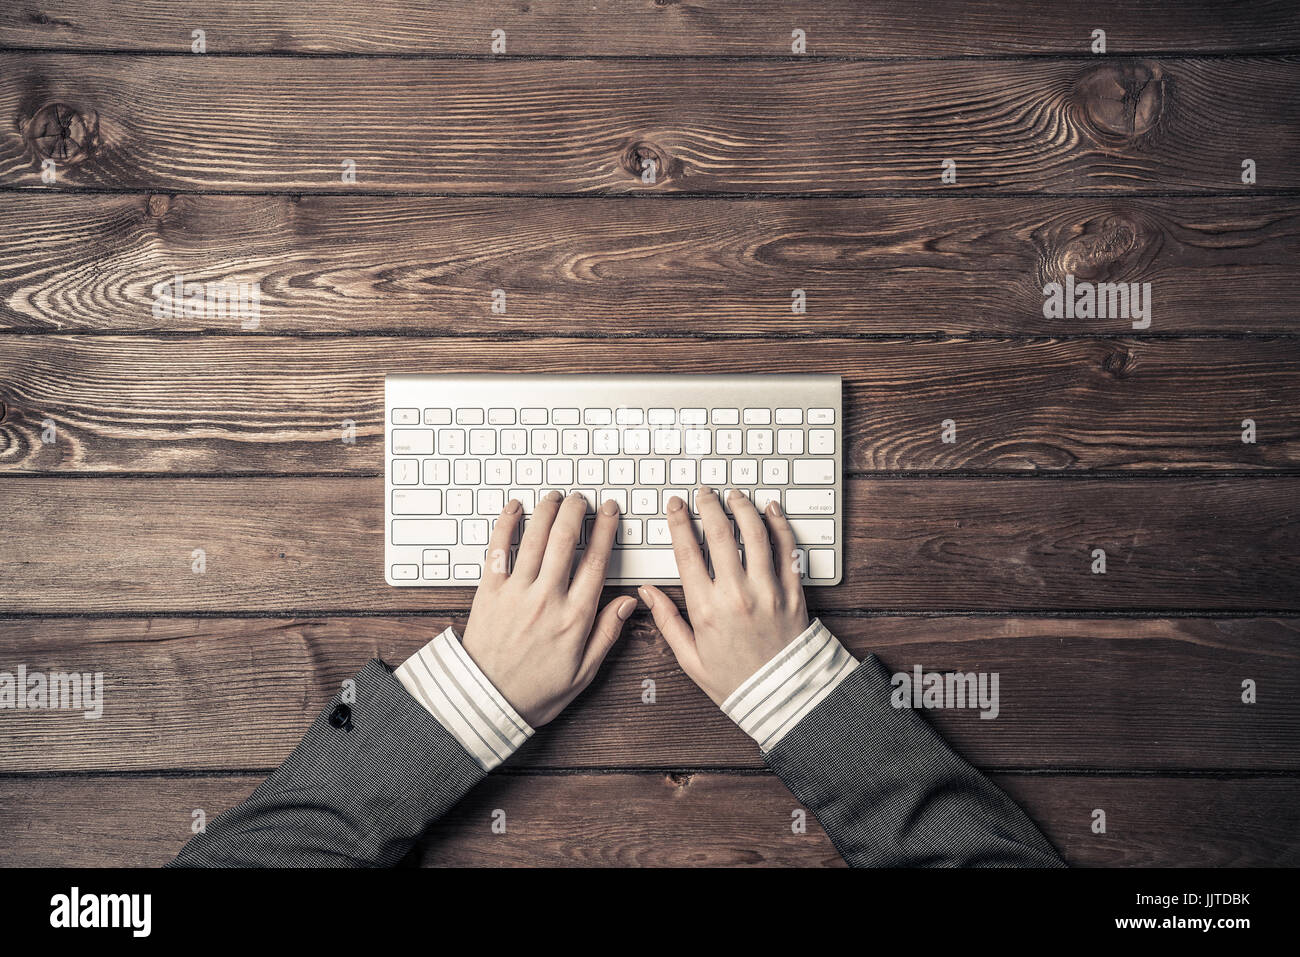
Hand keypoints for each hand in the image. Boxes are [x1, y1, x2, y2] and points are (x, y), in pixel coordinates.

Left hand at [461, 490, 636, 725]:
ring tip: (556, 497)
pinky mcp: (489, 592)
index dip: (605, 530)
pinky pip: (498, 550)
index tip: (610, 511)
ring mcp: (516, 593)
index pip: (595, 561)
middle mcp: (546, 599)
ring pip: (535, 538)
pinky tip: (514, 508)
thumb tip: (629, 602)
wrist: (487, 703)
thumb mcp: (584, 672)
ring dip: (547, 511)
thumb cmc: (536, 691)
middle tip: (582, 499)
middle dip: (577, 511)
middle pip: (566, 540)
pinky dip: (506, 524)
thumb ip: (607, 634)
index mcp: (574, 617)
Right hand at [640, 486, 809, 704]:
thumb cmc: (735, 681)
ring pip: (755, 535)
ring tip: (734, 496)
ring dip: (742, 508)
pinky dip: (779, 526)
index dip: (678, 522)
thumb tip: (646, 592)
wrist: (782, 697)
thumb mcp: (690, 658)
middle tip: (704, 493)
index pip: (688, 551)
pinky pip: (787, 550)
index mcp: (707, 609)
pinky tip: (770, 511)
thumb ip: (667, 621)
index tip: (675, 506)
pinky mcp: (793, 593)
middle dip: (709, 506)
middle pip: (721, 534)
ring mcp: (768, 591)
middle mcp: (737, 594)